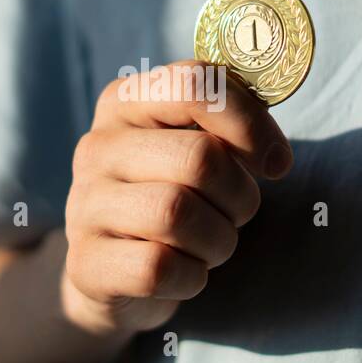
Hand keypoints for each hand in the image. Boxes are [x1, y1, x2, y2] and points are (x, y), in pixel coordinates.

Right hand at [61, 60, 292, 334]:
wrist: (109, 271)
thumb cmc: (169, 195)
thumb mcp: (192, 146)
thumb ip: (228, 126)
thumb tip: (274, 154)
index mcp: (125, 103)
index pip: (195, 84)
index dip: (250, 123)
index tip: (276, 162)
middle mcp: (98, 147)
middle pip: (199, 157)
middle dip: (240, 194)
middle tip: (238, 212)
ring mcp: (85, 205)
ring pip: (178, 213)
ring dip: (218, 239)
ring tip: (211, 244)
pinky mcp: (87, 264)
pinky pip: (158, 268)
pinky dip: (191, 277)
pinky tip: (185, 274)